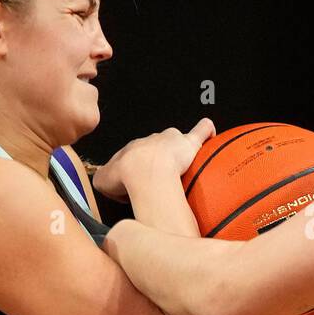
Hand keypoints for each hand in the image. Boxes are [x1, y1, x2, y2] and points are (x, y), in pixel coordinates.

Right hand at [92, 118, 215, 202]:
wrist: (143, 172)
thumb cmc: (125, 177)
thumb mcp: (103, 181)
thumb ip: (105, 179)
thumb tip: (111, 185)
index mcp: (131, 148)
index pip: (134, 156)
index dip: (136, 170)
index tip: (139, 182)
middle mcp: (150, 140)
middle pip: (155, 148)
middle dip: (157, 160)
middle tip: (158, 178)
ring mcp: (171, 140)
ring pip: (174, 142)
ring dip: (177, 151)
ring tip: (181, 165)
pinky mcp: (189, 144)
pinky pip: (200, 132)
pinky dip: (205, 130)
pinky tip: (210, 130)